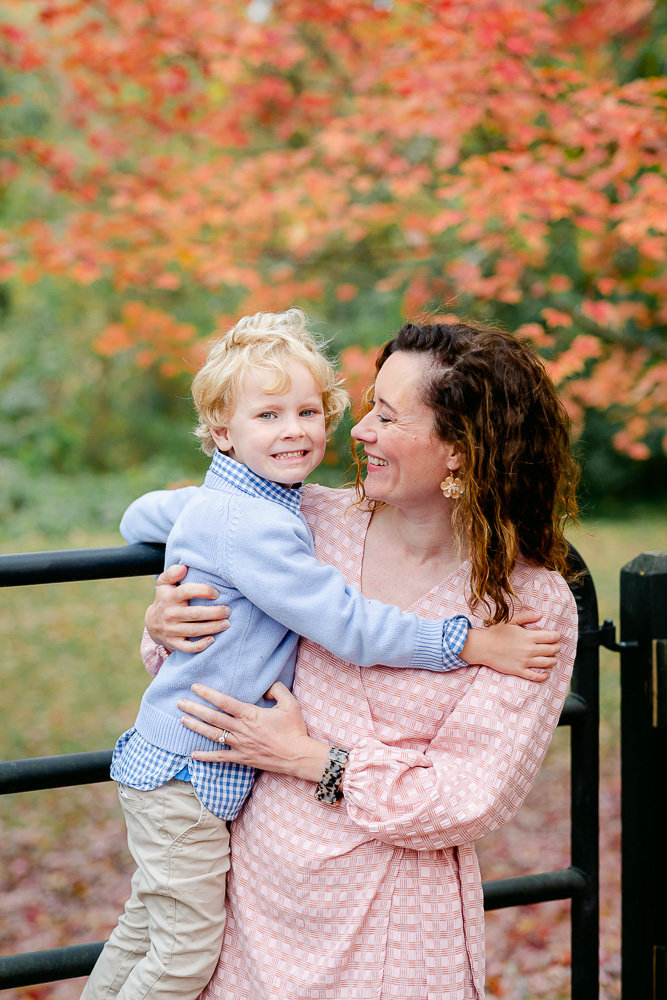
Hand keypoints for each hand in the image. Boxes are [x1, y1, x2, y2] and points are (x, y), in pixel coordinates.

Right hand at [145, 563, 229, 652]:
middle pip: (195, 614)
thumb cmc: (165, 599)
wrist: (152, 623)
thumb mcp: (164, 583)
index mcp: (169, 597)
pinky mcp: (174, 643)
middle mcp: (170, 614)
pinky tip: (213, 639)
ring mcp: (171, 630)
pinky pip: (188, 648)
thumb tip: (183, 567)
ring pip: (195, 631)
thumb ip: (172, 573)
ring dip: (213, 628)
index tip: (217, 593)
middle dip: (215, 612)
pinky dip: (201, 645)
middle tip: (227, 611)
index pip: (187, 591)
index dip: (204, 591)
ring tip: (226, 623)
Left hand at [178, 682, 329, 780]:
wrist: (298, 756)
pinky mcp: (242, 758)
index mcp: (251, 715)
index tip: (195, 687)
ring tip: (182, 720)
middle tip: (180, 702)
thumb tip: (265, 688)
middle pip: (213, 718)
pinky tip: (193, 754)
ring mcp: (240, 745)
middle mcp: (242, 730)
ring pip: (213, 735)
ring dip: (196, 727)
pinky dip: (206, 756)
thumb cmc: (294, 729)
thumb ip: (276, 689)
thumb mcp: (290, 703)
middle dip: (195, 709)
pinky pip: (220, 757)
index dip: (209, 694)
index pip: (225, 702)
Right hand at [461, 609, 560, 680]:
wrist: (483, 647)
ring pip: (547, 663)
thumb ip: (526, 616)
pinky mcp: (519, 670)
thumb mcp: (511, 621)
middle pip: (552, 650)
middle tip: (555, 647)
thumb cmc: (496, 633)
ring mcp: (525, 661)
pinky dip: (543, 676)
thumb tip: (540, 614)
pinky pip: (535, 676)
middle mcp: (529, 649)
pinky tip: (545, 674)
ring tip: (552, 658)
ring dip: (553, 661)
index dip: (557, 636)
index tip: (556, 636)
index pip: (551, 637)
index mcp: (528, 636)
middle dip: (556, 648)